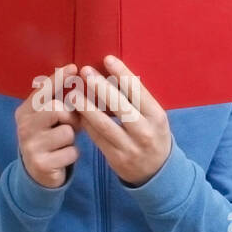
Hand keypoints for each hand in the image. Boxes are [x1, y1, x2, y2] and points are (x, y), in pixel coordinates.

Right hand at [15, 64, 81, 188]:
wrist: (36, 172)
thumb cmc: (48, 137)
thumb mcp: (46, 118)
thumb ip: (55, 100)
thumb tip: (75, 73)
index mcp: (24, 112)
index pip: (42, 90)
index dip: (58, 78)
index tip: (73, 67)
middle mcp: (23, 127)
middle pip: (56, 109)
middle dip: (70, 116)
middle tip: (71, 124)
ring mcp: (30, 146)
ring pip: (67, 132)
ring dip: (72, 138)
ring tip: (64, 143)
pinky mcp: (41, 164)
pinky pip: (70, 152)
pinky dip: (72, 154)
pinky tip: (62, 157)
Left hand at [70, 55, 171, 185]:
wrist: (158, 172)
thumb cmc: (153, 135)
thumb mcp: (154, 117)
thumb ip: (137, 100)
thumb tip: (113, 73)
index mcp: (157, 116)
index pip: (138, 90)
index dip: (122, 73)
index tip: (107, 59)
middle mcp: (145, 131)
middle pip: (120, 106)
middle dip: (101, 87)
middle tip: (85, 72)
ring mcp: (130, 147)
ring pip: (104, 124)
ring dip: (86, 107)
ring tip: (73, 93)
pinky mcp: (116, 159)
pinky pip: (97, 138)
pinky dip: (86, 124)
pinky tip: (77, 112)